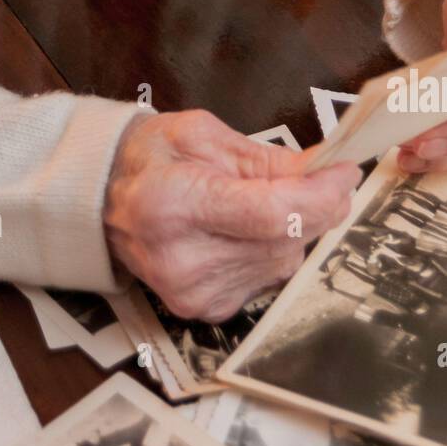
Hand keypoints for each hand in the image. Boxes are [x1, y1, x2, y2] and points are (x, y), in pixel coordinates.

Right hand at [104, 108, 360, 321]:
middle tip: (316, 177)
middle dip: (313, 206)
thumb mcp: (202, 134)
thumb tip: (327, 171)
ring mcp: (192, 293)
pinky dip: (269, 251)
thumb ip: (266, 158)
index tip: (346, 171)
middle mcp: (182, 260)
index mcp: (175, 204)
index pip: (270, 214)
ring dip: (290, 230)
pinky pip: (267, 279)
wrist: (100, 199)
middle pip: (284, 241)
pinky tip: (242, 231)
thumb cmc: (151, 157)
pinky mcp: (203, 310)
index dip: (320, 195)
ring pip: (283, 262)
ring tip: (258, 201)